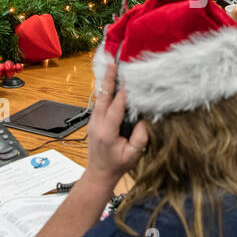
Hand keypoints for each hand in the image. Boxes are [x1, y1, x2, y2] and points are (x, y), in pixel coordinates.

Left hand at [86, 63, 148, 183]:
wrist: (99, 173)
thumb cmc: (117, 165)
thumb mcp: (133, 156)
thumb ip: (140, 138)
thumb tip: (144, 120)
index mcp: (107, 133)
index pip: (115, 109)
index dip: (122, 94)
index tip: (127, 80)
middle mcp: (97, 124)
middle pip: (102, 98)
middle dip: (108, 79)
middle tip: (112, 64)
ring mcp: (93, 122)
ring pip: (99, 98)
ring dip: (105, 82)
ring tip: (111, 67)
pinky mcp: (93, 121)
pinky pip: (99, 102)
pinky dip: (104, 90)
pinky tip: (109, 81)